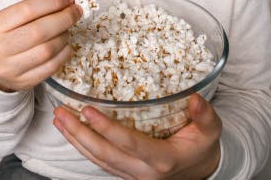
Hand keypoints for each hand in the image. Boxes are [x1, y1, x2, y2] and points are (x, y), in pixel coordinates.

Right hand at [0, 0, 81, 91]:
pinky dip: (64, 53)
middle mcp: (1, 48)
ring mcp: (11, 68)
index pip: (28, 9)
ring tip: (66, 30)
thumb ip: (39, 8)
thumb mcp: (13, 20)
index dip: (53, 1)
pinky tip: (64, 46)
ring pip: (47, 50)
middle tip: (76, 12)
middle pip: (39, 31)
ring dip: (64, 36)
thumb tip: (72, 0)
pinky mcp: (24, 82)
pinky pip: (52, 66)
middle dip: (64, 18)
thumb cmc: (8, 38)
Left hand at [53, 94, 221, 179]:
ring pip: (98, 159)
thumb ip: (205, 115)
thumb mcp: (211, 129)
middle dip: (79, 134)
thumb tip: (195, 98)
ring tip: (59, 118)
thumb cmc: (203, 145)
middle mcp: (143, 172)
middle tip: (61, 113)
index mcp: (163, 160)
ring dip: (75, 140)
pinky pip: (99, 161)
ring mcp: (132, 175)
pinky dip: (82, 146)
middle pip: (104, 154)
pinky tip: (70, 131)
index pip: (129, 144)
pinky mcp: (125, 173)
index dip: (107, 128)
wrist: (201, 169)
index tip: (88, 110)